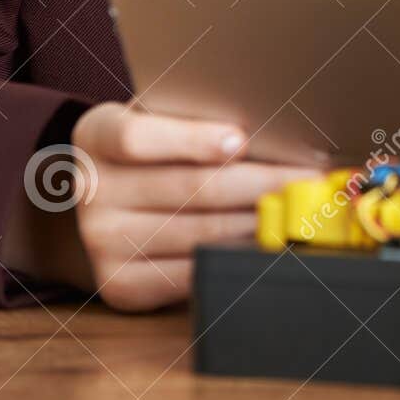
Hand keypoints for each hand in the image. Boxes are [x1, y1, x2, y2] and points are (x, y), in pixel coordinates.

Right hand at [71, 103, 320, 311]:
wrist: (109, 201)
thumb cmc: (154, 148)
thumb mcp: (158, 117)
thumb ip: (195, 115)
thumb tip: (271, 123)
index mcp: (97, 136)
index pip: (138, 137)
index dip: (192, 139)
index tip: (242, 140)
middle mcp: (92, 191)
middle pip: (189, 189)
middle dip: (260, 183)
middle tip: (307, 177)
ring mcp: (103, 242)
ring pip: (200, 232)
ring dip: (259, 221)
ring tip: (300, 208)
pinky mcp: (121, 284)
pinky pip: (192, 272)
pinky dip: (238, 255)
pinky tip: (269, 241)